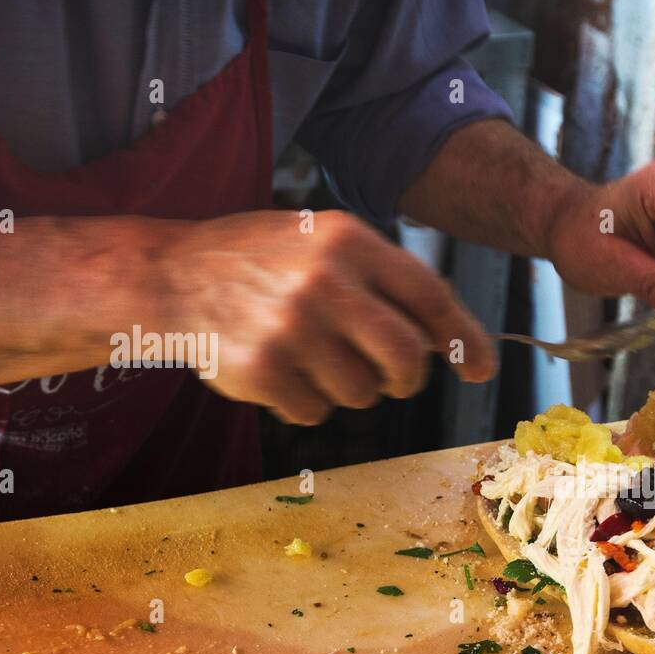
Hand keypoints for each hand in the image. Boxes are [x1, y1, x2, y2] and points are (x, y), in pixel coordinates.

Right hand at [156, 210, 493, 424]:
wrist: (170, 274)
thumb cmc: (263, 262)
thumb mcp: (323, 244)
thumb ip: (383, 281)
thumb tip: (451, 340)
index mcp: (347, 240)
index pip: (429, 295)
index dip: (463, 337)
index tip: (483, 367)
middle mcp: (322, 280)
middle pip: (406, 357)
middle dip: (407, 380)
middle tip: (394, 381)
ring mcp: (289, 326)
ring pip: (361, 393)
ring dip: (348, 390)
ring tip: (312, 359)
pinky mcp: (260, 369)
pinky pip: (315, 412)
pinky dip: (306, 404)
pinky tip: (279, 371)